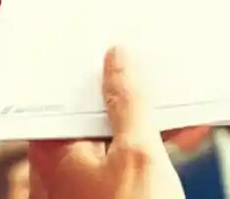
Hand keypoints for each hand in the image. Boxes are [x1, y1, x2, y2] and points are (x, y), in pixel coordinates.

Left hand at [28, 48, 185, 198]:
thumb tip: (118, 61)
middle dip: (124, 91)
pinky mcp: (102, 195)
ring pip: (109, 137)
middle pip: (90, 112)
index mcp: (54, 151)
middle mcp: (58, 167)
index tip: (115, 45)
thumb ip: (129, 103)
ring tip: (173, 99)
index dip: (93, 67)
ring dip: (141, 120)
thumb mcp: (138, 154)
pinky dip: (144, 148)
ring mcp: (79, 184)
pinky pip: (120, 161)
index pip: (67, 92)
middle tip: (150, 65)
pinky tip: (176, 133)